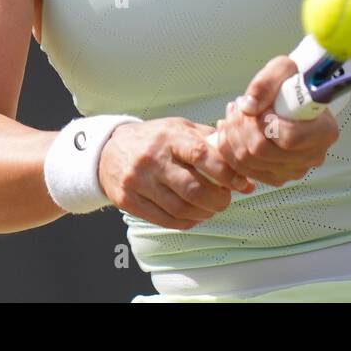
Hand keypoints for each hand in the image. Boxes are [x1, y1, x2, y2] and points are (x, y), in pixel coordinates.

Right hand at [97, 118, 256, 229]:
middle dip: (218, 200)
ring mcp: (138, 182)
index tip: (241, 183)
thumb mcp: (179, 128)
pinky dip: (187, 222)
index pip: (201, 155)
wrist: (108, 150)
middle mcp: (152, 159)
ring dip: (204, 213)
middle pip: (192, 189)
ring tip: (212, 208)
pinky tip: (195, 216)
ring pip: (180, 208)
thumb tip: (242, 164)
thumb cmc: (154, 139)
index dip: (226, 172)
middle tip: (226, 200)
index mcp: (169, 137)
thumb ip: (210, 141)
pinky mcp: (129, 201)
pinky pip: (165, 220)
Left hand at [211, 55, 339, 186]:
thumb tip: (248, 107)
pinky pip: (243, 170)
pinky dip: (229, 149)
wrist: (295, 97)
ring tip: (233, 114)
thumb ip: (267, 83)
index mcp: (324, 131)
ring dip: (231, 136)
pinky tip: (229, 130)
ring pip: (248, 162)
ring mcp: (294, 171)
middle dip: (241, 126)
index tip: (261, 106)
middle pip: (262, 152)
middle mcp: (312, 156)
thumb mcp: (284, 68)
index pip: (289, 138)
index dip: (265, 122)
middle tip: (237, 106)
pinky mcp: (276, 177)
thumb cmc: (294, 82)